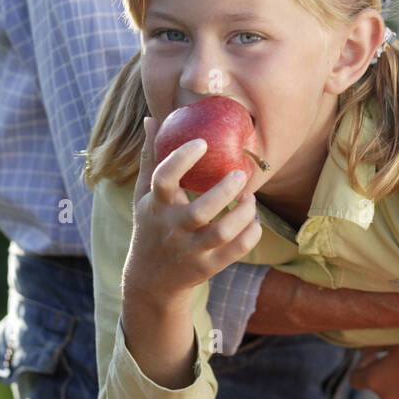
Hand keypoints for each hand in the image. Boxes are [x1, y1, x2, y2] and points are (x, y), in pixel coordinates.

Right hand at [123, 117, 262, 307]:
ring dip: (243, 213)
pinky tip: (255, 221)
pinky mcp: (207, 267)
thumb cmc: (151, 225)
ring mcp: (190, 250)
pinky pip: (235, 251)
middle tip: (241, 173)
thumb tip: (152, 118)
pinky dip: (250, 235)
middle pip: (200, 211)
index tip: (202, 142)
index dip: (182, 159)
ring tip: (251, 198)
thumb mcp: (144, 195)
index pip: (164, 179)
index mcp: (157, 205)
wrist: (151, 281)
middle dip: (225, 191)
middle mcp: (173, 228)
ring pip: (222, 232)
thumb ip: (150, 159)